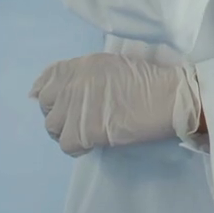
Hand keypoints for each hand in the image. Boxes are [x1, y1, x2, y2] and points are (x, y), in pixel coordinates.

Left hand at [30, 52, 203, 157]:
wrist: (167, 98)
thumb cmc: (148, 81)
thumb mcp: (111, 66)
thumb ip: (86, 75)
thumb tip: (67, 90)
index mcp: (80, 65)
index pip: (47, 79)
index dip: (50, 94)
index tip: (59, 104)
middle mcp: (72, 83)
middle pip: (46, 104)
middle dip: (58, 114)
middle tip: (76, 122)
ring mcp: (76, 106)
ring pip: (52, 126)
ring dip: (66, 132)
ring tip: (85, 134)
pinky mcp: (84, 130)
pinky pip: (66, 144)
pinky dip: (77, 147)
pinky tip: (91, 144)